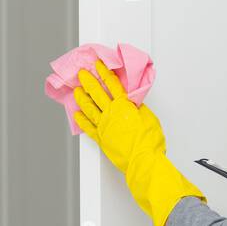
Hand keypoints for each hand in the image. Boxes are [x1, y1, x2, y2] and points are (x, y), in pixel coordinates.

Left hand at [71, 59, 204, 225]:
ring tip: (76, 90)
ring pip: (89, 108)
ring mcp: (104, 127)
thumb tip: (132, 103)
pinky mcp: (101, 139)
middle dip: (89, 81)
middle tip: (81, 73)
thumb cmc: (150, 141)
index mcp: (123, 106)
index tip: (98, 64)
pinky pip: (88, 127)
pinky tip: (77, 114)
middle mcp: (111, 114)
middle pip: (97, 93)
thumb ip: (138, 108)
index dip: (105, 72)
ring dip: (82, 98)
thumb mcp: (149, 118)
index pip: (112, 84)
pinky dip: (82, 120)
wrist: (143, 161)